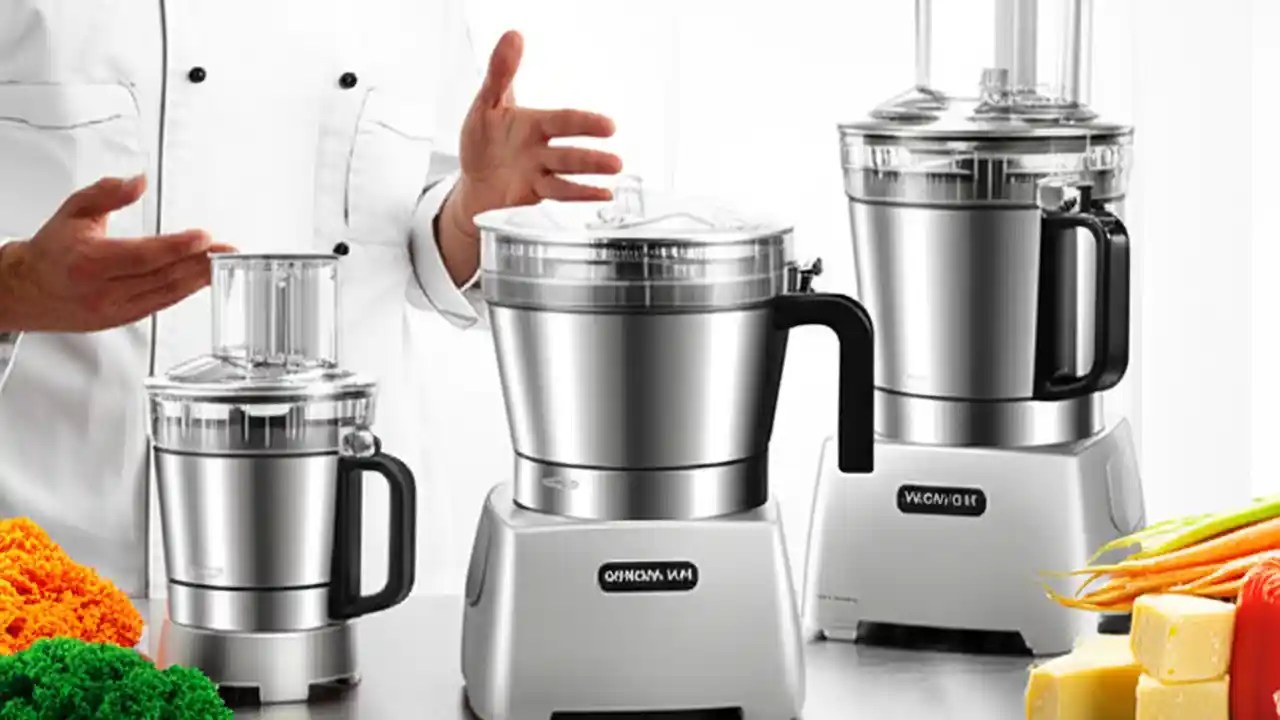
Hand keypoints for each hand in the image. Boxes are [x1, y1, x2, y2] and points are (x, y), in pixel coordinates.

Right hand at [0, 176, 233, 332]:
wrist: (27, 291)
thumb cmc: (51, 251)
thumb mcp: (73, 211)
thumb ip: (106, 194)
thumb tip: (137, 182)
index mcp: (89, 263)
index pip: (143, 255)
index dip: (177, 247)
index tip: (204, 237)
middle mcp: (102, 291)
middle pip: (162, 276)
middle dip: (199, 261)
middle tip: (226, 250)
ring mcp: (114, 310)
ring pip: (166, 294)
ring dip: (198, 278)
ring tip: (221, 263)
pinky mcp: (122, 320)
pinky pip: (160, 305)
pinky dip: (184, 291)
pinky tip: (200, 280)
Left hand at [442, 30, 623, 243]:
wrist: (475, 182)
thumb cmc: (484, 143)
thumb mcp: (487, 104)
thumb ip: (500, 72)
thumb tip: (513, 37)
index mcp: (534, 124)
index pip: (563, 122)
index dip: (584, 124)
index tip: (609, 126)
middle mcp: (542, 149)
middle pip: (569, 153)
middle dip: (591, 158)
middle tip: (615, 161)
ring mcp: (540, 173)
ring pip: (567, 173)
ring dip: (590, 174)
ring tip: (613, 172)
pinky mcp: (534, 195)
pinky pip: (558, 194)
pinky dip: (580, 194)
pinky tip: (602, 194)